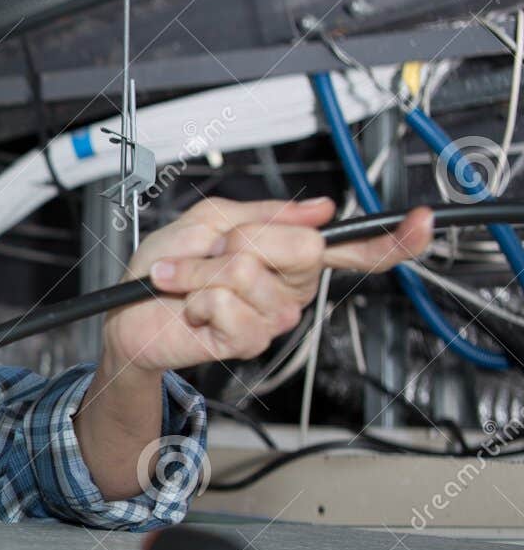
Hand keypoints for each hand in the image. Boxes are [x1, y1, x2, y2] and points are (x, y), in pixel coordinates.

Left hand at [102, 196, 434, 374]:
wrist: (127, 313)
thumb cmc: (163, 269)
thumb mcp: (209, 221)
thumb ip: (263, 214)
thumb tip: (321, 208)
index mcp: (287, 255)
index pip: (351, 251)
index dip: (391, 240)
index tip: (423, 222)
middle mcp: (288, 286)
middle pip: (298, 249)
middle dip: (241, 241)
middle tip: (209, 253)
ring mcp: (271, 317)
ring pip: (253, 275)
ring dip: (205, 272)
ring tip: (188, 283)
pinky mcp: (246, 341)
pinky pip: (234, 309)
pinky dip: (199, 299)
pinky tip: (192, 308)